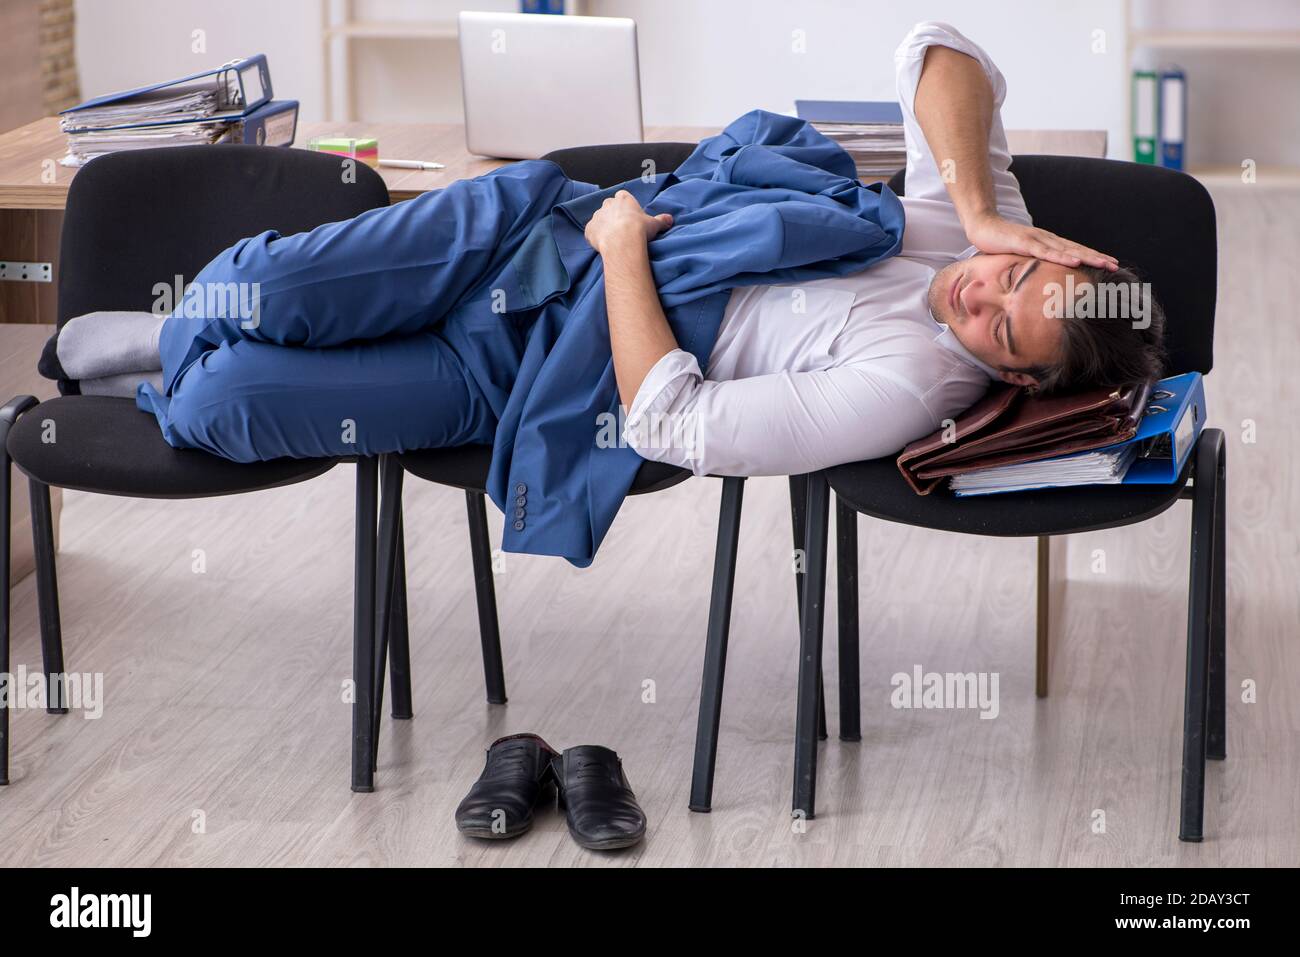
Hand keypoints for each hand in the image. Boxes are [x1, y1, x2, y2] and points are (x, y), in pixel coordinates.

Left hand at [584, 190, 672, 255]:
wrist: (622, 241)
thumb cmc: (639, 229)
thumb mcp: (654, 224)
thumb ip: (661, 220)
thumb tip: (670, 219)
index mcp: (623, 199)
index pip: (623, 197)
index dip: (626, 207)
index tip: (631, 217)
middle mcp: (608, 204)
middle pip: (609, 207)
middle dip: (614, 216)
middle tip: (622, 229)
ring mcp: (597, 216)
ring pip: (600, 220)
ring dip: (604, 227)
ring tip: (613, 239)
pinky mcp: (589, 229)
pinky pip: (591, 232)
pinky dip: (595, 237)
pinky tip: (603, 245)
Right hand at [964, 211, 1118, 270]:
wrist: (982, 225)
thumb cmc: (1000, 242)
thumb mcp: (1020, 254)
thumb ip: (1032, 262)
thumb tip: (1042, 276)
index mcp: (1047, 242)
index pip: (1074, 251)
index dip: (1093, 257)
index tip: (1110, 264)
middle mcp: (1047, 239)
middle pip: (1076, 249)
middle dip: (1097, 257)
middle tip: (1115, 265)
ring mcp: (1036, 239)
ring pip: (1066, 250)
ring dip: (1086, 257)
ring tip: (1103, 264)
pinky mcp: (1023, 243)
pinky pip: (1045, 252)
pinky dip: (1061, 258)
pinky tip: (1074, 262)